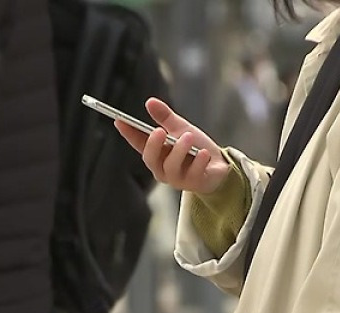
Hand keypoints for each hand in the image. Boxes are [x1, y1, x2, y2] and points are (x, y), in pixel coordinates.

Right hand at [115, 98, 231, 195]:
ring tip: (188, 136)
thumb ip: (165, 117)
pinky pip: (193, 174)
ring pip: (171, 167)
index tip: (119, 119)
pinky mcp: (195, 184)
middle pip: (150, 159)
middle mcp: (163, 169)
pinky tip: (204, 153)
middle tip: (159, 131)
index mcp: (157, 154)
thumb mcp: (181, 128)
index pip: (138, 144)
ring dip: (179, 150)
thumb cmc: (197, 148)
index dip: (128, 133)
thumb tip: (149, 102)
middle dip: (153, 145)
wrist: (220, 166)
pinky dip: (198, 162)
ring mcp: (178, 179)